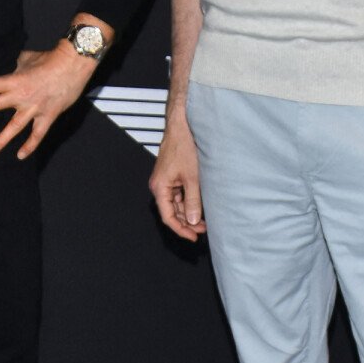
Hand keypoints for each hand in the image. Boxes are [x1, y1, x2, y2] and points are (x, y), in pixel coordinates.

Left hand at [0, 42, 94, 158]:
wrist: (73, 64)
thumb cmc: (50, 59)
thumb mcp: (27, 59)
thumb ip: (15, 66)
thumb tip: (9, 67)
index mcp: (15, 80)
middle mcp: (22, 96)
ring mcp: (35, 107)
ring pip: (15, 126)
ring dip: (2, 139)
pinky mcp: (48, 115)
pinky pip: (37, 134)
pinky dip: (30, 145)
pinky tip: (21, 155)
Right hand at [150, 113, 205, 240]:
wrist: (183, 126)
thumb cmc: (184, 146)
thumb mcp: (192, 177)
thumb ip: (193, 201)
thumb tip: (192, 220)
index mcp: (159, 187)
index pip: (167, 216)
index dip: (180, 229)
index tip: (193, 237)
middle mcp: (160, 186)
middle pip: (171, 212)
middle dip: (186, 222)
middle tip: (203, 229)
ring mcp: (166, 182)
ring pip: (176, 205)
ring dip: (188, 213)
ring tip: (204, 220)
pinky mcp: (172, 177)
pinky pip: (179, 195)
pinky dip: (188, 202)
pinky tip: (200, 207)